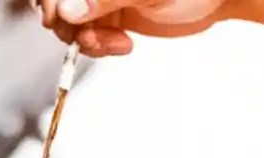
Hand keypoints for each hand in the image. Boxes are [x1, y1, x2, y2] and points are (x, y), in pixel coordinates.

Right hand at [31, 0, 230, 56]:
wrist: (213, 0)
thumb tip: (66, 9)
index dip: (50, 1)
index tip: (60, 19)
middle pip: (54, 4)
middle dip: (68, 26)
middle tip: (94, 38)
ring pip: (66, 24)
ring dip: (85, 41)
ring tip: (116, 43)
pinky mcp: (104, 16)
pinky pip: (83, 36)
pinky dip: (96, 47)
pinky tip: (121, 44)